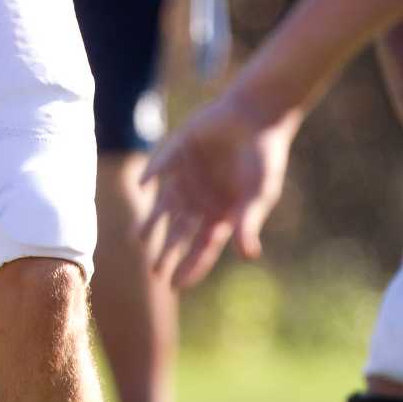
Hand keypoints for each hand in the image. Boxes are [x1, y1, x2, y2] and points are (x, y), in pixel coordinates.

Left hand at [139, 89, 298, 288]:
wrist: (258, 116)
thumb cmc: (264, 158)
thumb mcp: (258, 193)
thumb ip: (248, 222)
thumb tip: (248, 256)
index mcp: (223, 213)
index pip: (203, 246)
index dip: (191, 266)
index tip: (175, 285)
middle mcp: (202, 199)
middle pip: (180, 232)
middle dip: (168, 252)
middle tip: (154, 272)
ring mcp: (188, 176)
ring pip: (165, 205)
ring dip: (152, 221)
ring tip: (138, 238)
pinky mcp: (179, 150)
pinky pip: (161, 167)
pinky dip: (152, 175)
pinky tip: (143, 187)